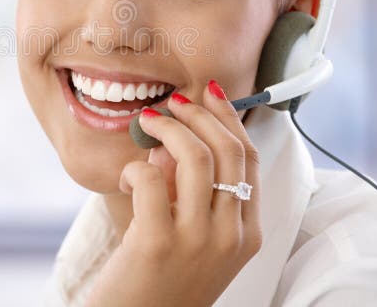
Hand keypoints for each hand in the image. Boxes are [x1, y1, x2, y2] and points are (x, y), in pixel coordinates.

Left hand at [83, 80, 262, 306]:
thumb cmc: (162, 280)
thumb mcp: (194, 238)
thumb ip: (192, 191)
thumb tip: (172, 140)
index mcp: (247, 235)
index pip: (250, 160)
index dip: (230, 119)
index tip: (210, 95)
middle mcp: (231, 237)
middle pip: (228, 151)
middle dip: (200, 114)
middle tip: (174, 103)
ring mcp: (198, 241)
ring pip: (195, 157)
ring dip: (168, 129)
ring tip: (148, 124)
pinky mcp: (158, 243)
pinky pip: (150, 179)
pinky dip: (135, 167)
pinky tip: (126, 177)